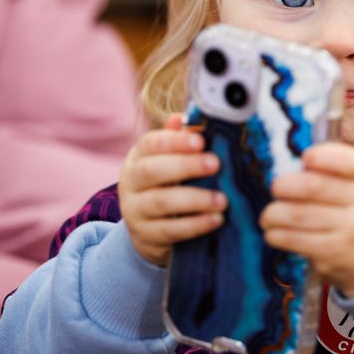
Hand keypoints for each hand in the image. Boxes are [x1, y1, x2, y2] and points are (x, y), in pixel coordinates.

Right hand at [118, 114, 227, 265]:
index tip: (201, 140)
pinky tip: (217, 219)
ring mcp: (135, 211)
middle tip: (215, 164)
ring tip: (223, 199)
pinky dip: (195, 225)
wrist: (149, 230)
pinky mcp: (145, 236)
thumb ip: (180, 141)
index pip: (150, 143)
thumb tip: (190, 117)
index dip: (174, 141)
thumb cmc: (168, 185)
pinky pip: (170, 230)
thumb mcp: (170, 162)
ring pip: (160, 202)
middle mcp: (130, 182)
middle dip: (185, 165)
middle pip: (151, 170)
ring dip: (195, 199)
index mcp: (138, 157)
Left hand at [259, 142, 353, 298]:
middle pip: (313, 186)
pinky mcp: (335, 251)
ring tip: (268, 216)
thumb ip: (324, 171)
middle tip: (275, 189)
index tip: (305, 158)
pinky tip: (272, 232)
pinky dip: (276, 234)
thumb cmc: (349, 207)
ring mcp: (351, 228)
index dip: (323, 157)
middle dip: (285, 185)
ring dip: (274, 214)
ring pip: (298, 215)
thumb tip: (284, 171)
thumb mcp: (349, 183)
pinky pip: (296, 239)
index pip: (349, 161)